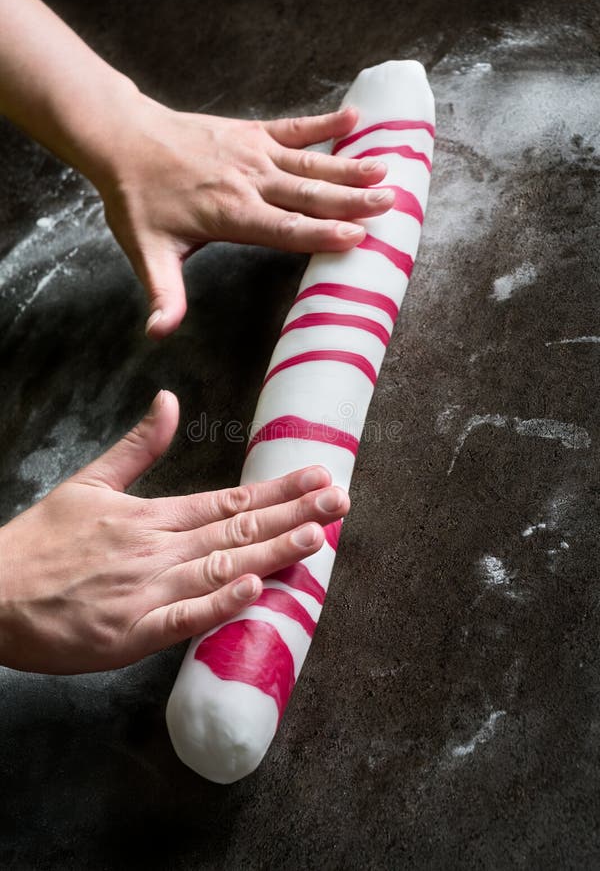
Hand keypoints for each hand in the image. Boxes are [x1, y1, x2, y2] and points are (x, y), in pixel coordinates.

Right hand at [0, 391, 348, 673]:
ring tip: (317, 536)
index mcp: (152, 517)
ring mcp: (146, 591)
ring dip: (271, 552)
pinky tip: (253, 590)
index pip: (230, 500)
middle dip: (295, 515)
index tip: (319, 477)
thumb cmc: (42, 543)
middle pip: (236, 530)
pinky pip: (182, 619)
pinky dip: (217, 603)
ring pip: (220, 568)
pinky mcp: (129, 633)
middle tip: (341, 501)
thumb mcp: (89, 483)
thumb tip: (168, 402)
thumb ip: (136, 446)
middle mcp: (157, 549)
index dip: (279, 491)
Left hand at [96, 98, 392, 338]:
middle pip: (309, 195)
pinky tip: (354, 118)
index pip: (285, 229)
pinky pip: (293, 127)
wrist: (123, 140)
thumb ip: (164, 293)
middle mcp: (249, 182)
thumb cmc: (138, 200)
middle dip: (351, 200)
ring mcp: (253, 154)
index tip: (358, 237)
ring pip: (309, 163)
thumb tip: (159, 332)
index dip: (322, 234)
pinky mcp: (251, 133)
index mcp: (232, 215)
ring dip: (349, 166)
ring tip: (386, 170)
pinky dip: (323, 123)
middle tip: (390, 205)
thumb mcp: (147, 252)